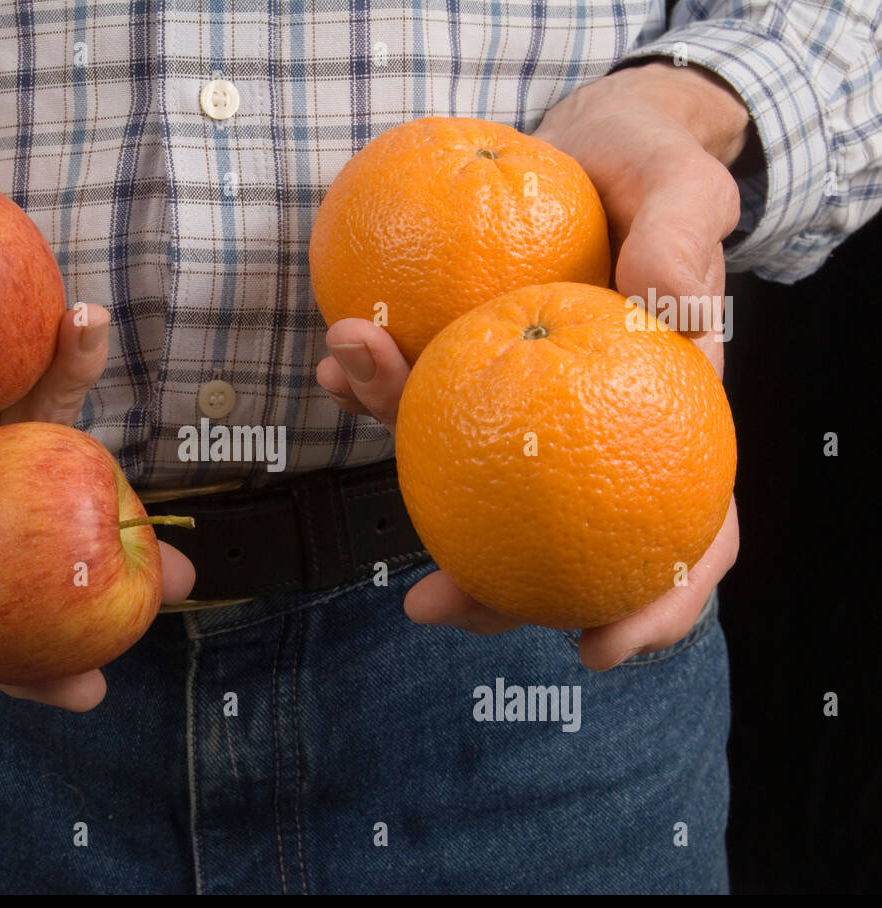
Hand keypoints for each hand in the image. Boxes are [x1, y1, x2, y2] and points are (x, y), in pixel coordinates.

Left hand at [319, 62, 750, 668]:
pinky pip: (420, 398)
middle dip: (491, 589)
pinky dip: (378, 386)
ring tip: (350, 397)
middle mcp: (591, 430)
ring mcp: (523, 410)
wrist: (588, 143)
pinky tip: (339, 363)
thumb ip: (686, 239)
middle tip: (429, 602)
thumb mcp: (686, 187)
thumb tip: (668, 303)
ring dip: (400, 466)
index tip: (595, 646)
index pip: (687, 536)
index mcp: (671, 419)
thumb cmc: (650, 172)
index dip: (654, 606)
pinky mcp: (468, 372)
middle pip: (560, 548)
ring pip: (468, 479)